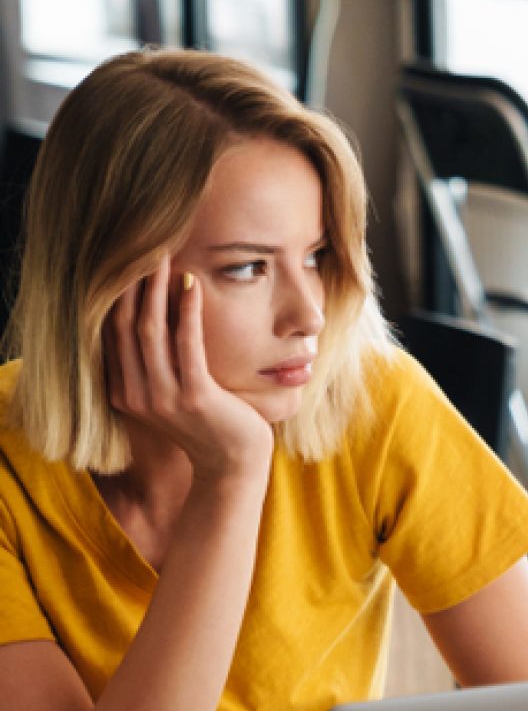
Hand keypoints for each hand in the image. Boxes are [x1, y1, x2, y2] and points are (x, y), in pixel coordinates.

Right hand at [105, 257, 273, 483]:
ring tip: (164, 257)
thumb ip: (155, 364)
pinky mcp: (194, 397)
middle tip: (144, 248)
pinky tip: (191, 285)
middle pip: (126, 326)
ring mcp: (163, 398)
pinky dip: (187, 311)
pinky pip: (187, 345)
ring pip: (151, 331)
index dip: (118, 296)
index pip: (112, 334)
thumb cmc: (209, 421)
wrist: (232, 462)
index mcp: (124, 392)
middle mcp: (136, 395)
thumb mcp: (171, 392)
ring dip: (157, 290)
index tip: (129, 262)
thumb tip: (154, 315)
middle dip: (134, 285)